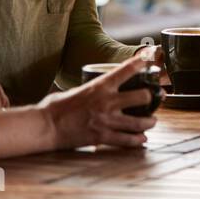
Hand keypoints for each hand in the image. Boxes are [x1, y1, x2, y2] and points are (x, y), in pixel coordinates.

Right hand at [40, 55, 157, 149]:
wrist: (45, 126)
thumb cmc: (55, 107)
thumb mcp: (76, 90)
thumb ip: (92, 89)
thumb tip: (97, 89)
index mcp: (100, 86)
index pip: (126, 69)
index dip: (141, 63)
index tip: (150, 58)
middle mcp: (107, 101)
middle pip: (142, 97)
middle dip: (152, 99)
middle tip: (155, 100)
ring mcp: (106, 120)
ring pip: (139, 121)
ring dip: (149, 122)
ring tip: (151, 122)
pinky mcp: (102, 137)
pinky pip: (127, 140)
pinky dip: (137, 140)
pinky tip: (142, 139)